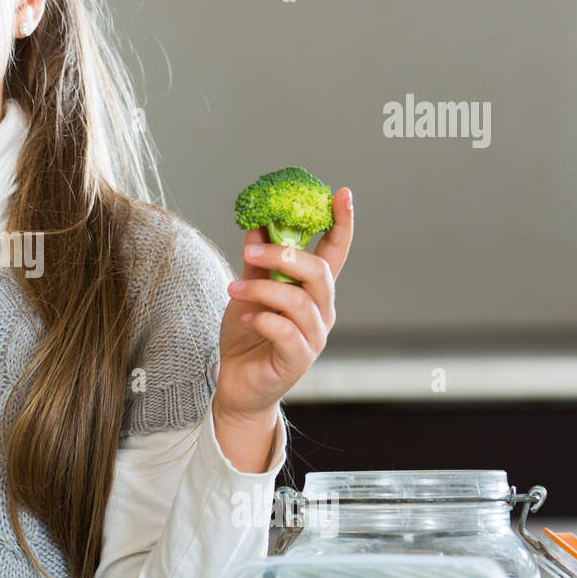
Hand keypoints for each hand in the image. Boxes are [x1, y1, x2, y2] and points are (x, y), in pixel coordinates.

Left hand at [215, 188, 353, 419]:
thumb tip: (257, 224)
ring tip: (233, 288)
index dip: (343, 223)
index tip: (341, 194)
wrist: (234, 384)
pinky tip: (244, 318)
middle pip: (319, 272)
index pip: (336, 252)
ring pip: (298, 300)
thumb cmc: (246, 338)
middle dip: (285, 254)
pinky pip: (284, 331)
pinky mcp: (297, 360)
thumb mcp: (248, 291)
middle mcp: (321, 312)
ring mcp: (312, 338)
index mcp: (313, 291)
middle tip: (251, 248)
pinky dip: (261, 319)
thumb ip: (256, 261)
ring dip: (262, 288)